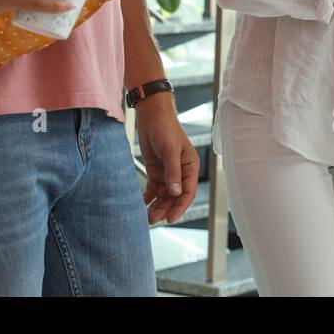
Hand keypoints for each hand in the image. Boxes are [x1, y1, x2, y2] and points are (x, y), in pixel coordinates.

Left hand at [135, 97, 197, 224]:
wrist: (151, 115)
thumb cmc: (165, 128)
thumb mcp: (170, 150)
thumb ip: (173, 172)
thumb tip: (175, 192)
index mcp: (190, 166)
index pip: (187, 192)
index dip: (179, 206)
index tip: (170, 219)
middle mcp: (180, 171)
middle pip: (175, 196)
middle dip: (165, 208)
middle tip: (153, 219)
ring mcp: (168, 172)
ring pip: (164, 195)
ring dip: (157, 205)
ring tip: (147, 216)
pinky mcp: (156, 170)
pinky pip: (154, 188)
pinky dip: (149, 197)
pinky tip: (143, 204)